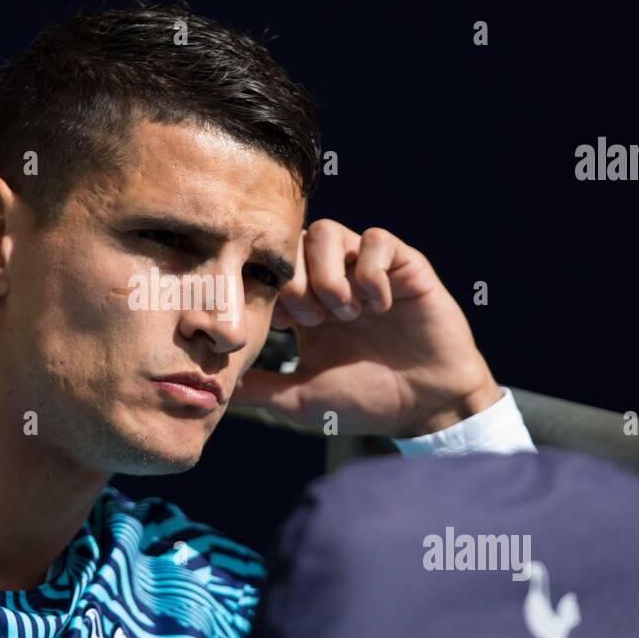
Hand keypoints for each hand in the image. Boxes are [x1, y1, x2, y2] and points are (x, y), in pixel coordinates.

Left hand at [232, 219, 501, 437]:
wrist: (428, 405)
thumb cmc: (367, 401)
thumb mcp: (301, 398)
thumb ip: (259, 388)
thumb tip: (210, 389)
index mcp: (305, 304)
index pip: (269, 267)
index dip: (266, 289)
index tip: (279, 327)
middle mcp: (334, 279)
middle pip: (292, 242)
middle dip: (294, 280)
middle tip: (313, 320)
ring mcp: (367, 269)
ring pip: (328, 231)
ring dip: (328, 272)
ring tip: (344, 312)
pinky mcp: (404, 266)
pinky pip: (377, 239)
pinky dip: (370, 271)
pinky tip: (378, 306)